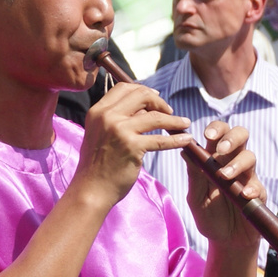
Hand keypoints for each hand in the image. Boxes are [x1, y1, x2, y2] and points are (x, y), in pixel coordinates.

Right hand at [72, 81, 192, 209]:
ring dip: (174, 119)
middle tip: (170, 111)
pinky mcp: (132, 147)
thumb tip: (144, 108)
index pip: (123, 88)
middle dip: (160, 102)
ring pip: (156, 116)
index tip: (156, 97)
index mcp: (98, 111)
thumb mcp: (100, 133)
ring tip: (185, 123)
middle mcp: (107, 116)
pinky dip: (177, 139)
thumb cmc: (98, 164)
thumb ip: (117, 118)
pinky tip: (186, 139)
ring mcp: (120, 130)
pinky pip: (161, 139)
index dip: (143, 90)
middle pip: (141, 95)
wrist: (91, 188)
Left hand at [186, 119, 262, 249]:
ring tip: (225, 177)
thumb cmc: (209, 217)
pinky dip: (250, 188)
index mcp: (215, 160)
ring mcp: (247, 177)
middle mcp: (233, 163)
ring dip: (237, 164)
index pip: (219, 134)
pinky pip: (258, 184)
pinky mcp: (259, 193)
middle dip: (232, 137)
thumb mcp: (196, 197)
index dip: (216, 129)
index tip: (206, 135)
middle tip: (220, 149)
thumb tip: (185, 149)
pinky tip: (243, 196)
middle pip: (240, 135)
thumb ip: (194, 175)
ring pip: (250, 156)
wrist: (227, 242)